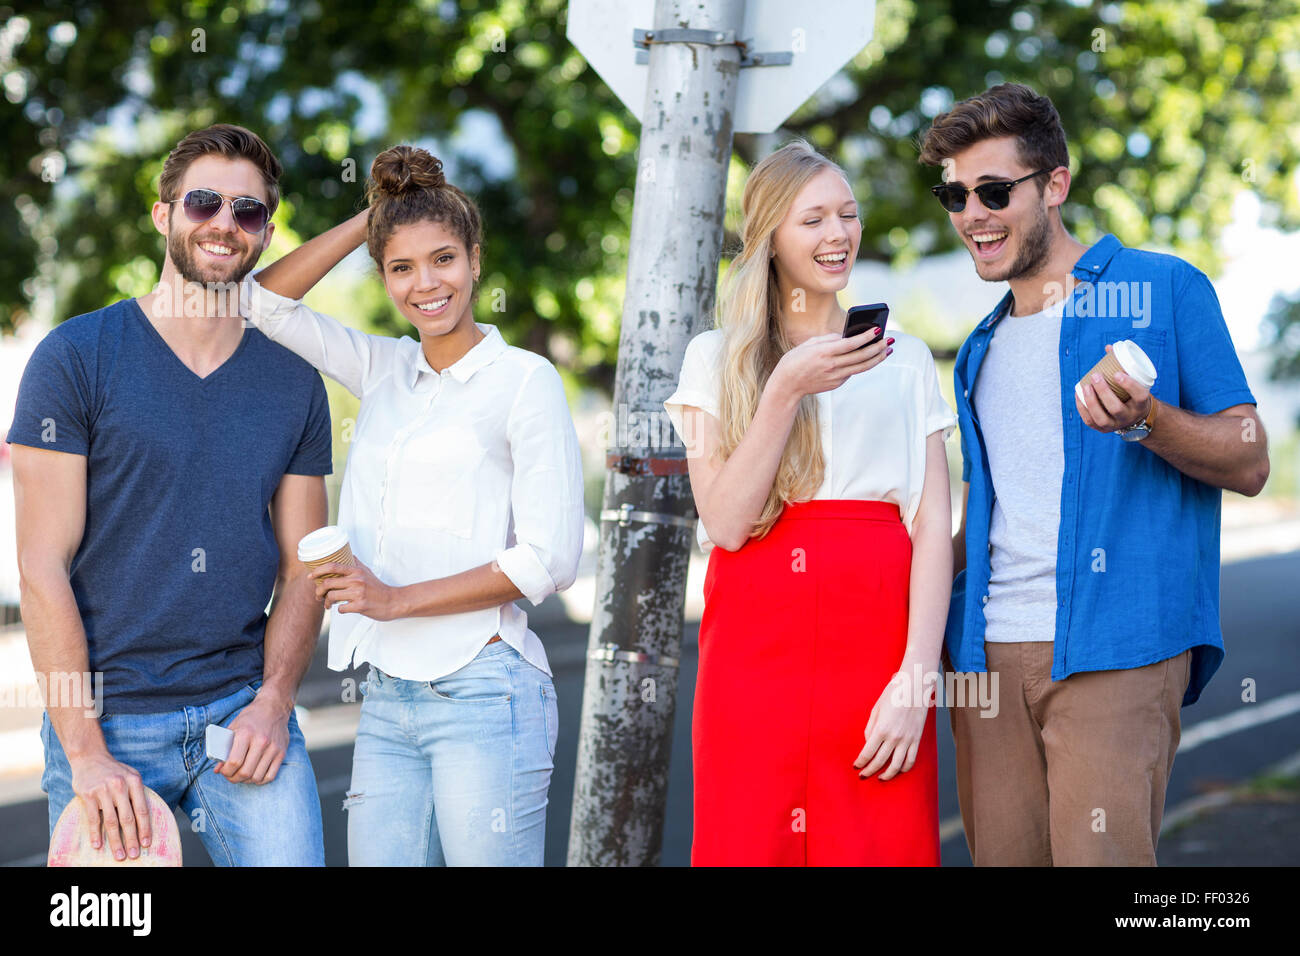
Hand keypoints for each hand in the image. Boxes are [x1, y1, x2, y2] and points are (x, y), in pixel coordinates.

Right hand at [68, 751, 151, 860]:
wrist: (89, 757)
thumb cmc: (113, 770)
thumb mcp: (130, 775)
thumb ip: (137, 793)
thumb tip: (145, 818)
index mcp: (134, 781)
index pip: (142, 809)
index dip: (145, 828)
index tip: (147, 843)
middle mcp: (120, 785)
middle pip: (128, 818)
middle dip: (132, 839)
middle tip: (134, 854)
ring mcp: (104, 790)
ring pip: (112, 821)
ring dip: (116, 841)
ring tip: (119, 854)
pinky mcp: (88, 794)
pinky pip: (94, 818)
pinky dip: (96, 834)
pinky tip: (98, 845)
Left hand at [213, 692, 289, 784]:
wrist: (274, 708)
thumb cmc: (250, 718)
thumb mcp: (233, 728)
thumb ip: (224, 748)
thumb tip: (218, 769)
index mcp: (246, 733)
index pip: (234, 762)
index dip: (226, 771)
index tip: (223, 771)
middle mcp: (262, 741)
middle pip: (245, 772)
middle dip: (234, 778)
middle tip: (231, 776)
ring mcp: (274, 748)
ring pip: (257, 777)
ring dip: (247, 781)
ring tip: (242, 776)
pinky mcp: (282, 753)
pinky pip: (270, 776)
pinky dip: (260, 780)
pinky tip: (254, 774)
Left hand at [307, 559, 399, 619]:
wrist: (392, 601)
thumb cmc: (378, 587)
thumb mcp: (368, 571)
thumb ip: (356, 564)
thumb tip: (346, 554)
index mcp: (356, 571)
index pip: (332, 566)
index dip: (318, 570)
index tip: (311, 576)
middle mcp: (356, 580)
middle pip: (327, 583)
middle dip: (318, 591)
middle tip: (318, 596)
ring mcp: (358, 593)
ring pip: (331, 596)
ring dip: (326, 602)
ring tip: (328, 605)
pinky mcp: (360, 606)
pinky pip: (341, 608)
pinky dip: (339, 610)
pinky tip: (343, 608)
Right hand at [771, 326, 891, 401]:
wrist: (787, 384)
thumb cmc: (796, 359)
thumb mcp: (810, 344)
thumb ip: (830, 339)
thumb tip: (847, 336)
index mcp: (824, 352)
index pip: (851, 344)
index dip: (866, 337)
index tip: (877, 330)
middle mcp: (832, 365)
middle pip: (861, 356)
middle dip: (878, 348)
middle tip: (889, 341)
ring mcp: (835, 377)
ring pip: (862, 367)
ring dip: (877, 358)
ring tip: (888, 351)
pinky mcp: (836, 384)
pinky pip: (852, 372)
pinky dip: (862, 364)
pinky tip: (870, 358)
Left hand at [853, 667, 933, 780]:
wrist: (915, 686)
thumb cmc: (893, 694)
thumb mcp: (876, 708)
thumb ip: (870, 728)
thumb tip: (868, 743)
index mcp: (881, 728)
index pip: (868, 752)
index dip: (861, 762)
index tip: (856, 767)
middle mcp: (894, 737)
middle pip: (880, 762)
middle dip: (869, 771)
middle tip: (863, 776)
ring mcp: (907, 740)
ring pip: (896, 766)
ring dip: (887, 775)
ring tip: (880, 778)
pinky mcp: (917, 739)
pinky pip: (911, 760)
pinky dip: (904, 769)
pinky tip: (897, 770)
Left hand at [1075, 344, 1152, 432]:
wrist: (1135, 416)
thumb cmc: (1133, 393)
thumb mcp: (1136, 381)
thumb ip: (1123, 365)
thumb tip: (1109, 347)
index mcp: (1141, 404)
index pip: (1139, 395)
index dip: (1129, 385)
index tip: (1117, 373)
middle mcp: (1129, 417)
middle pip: (1115, 408)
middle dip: (1103, 392)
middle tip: (1096, 376)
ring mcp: (1115, 425)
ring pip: (1101, 418)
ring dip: (1091, 401)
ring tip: (1085, 386)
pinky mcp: (1103, 429)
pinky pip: (1090, 421)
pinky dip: (1082, 407)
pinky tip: (1078, 394)